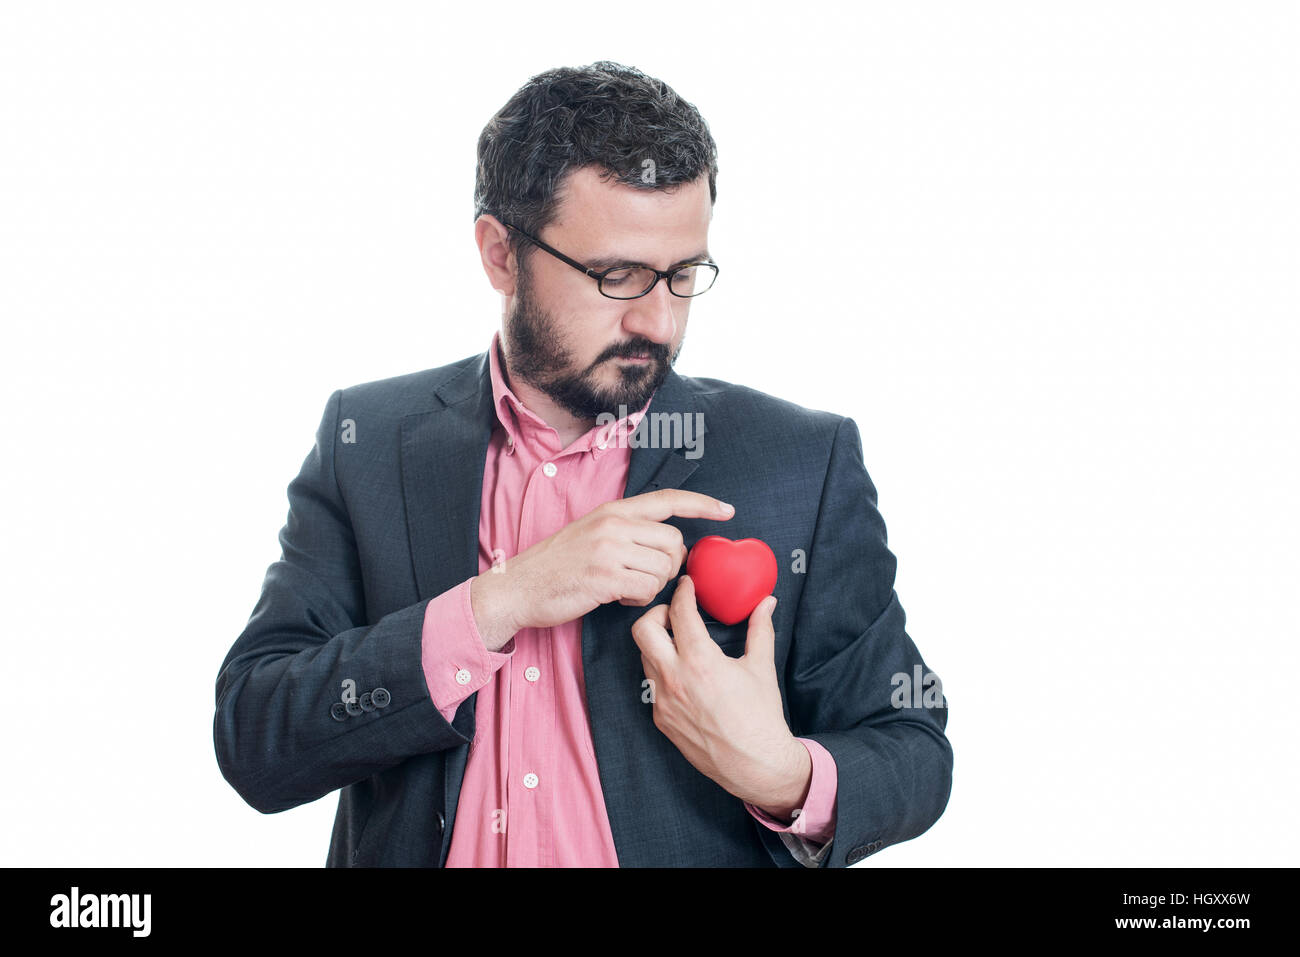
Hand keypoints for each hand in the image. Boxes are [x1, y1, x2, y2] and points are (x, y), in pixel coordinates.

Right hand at [471, 489, 733, 648]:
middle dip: (671, 565)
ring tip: (627, 588)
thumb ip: (628, 531)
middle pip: (673, 542)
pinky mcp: (605, 577)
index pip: (668, 499)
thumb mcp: (593, 533)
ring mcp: (609, 549)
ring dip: (653, 585)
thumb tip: (670, 544)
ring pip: (663, 568)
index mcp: (613, 509)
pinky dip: (640, 599)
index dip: (702, 505)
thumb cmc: (558, 565)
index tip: (727, 511)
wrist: (519, 587)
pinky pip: (648, 589)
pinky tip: (620, 597)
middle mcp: (614, 524)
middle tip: (648, 577)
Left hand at [631, 575, 809, 814]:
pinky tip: (685, 675)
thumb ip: (760, 629)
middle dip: (657, 613)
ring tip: (681, 643)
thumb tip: (767, 603)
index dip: (682, 592)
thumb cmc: (760, 717)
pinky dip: (664, 672)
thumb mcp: (761, 668)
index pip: (679, 612)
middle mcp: (675, 678)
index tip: (687, 585)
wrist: (754, 764)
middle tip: (675, 614)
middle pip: (642, 629)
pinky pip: (652, 685)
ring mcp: (663, 700)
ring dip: (658, 643)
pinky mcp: (660, 718)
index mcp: (700, 661)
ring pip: (644, 657)